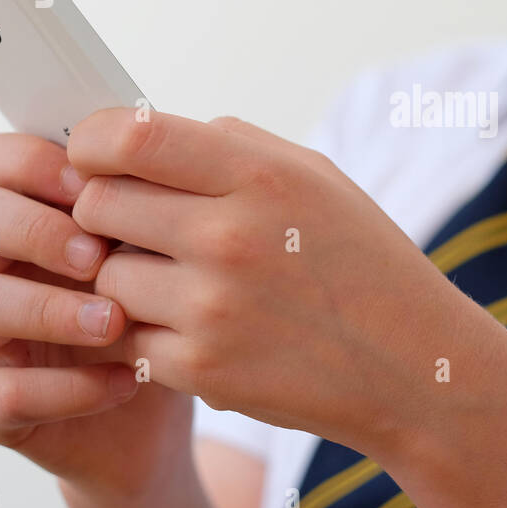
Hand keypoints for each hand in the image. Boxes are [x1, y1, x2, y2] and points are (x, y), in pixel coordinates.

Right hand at [0, 133, 193, 499]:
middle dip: (32, 228)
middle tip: (97, 253)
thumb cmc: (177, 297)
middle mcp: (0, 265)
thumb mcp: (174, 240)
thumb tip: (174, 144)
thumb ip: (158, 195)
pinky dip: (66, 388)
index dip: (30, 162)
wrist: (189, 389)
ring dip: (48, 307)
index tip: (93, 182)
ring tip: (116, 321)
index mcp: (37, 210)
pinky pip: (2, 393)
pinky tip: (126, 380)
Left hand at [65, 109, 499, 459]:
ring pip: (105, 278)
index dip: (93, 145)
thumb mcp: (315, 177)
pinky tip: (193, 328)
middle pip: (98, 206)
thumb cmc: (361, 262)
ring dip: (128, 280)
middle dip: (107, 215)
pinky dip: (147, 334)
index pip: (128, 137)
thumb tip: (141, 139)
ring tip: (180, 285)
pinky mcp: (201, 370)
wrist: (413, 365)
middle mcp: (230, 238)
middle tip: (143, 230)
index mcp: (260, 176)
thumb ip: (230, 145)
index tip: (99, 160)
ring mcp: (212, 309)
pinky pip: (126, 339)